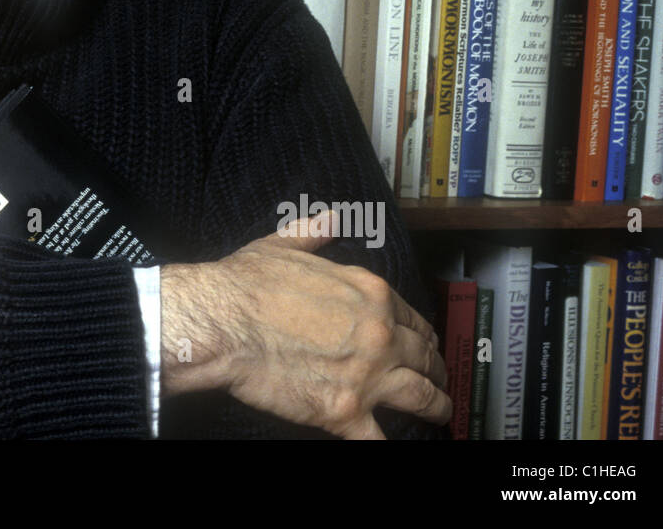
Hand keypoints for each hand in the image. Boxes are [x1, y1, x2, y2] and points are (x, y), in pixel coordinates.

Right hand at [159, 212, 450, 438]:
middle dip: (436, 370)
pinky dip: (390, 442)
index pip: (413, 319)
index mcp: (370, 294)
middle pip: (425, 357)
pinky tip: (393, 442)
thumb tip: (329, 219)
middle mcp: (379, 335)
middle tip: (438, 380)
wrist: (222, 322)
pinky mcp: (345, 412)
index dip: (422, 335)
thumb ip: (312, 235)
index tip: (423, 344)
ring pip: (422, 397)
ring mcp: (366, 376)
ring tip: (440, 413)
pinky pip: (381, 439)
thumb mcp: (281, 247)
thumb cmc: (245, 285)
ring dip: (436, 407)